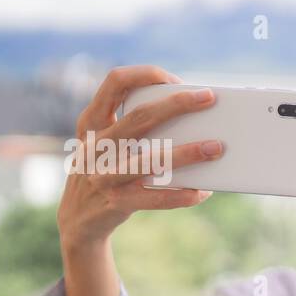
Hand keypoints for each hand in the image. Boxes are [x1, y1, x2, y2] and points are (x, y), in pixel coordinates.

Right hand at [56, 65, 224, 253]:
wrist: (78, 221)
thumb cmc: (107, 172)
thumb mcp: (110, 145)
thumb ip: (136, 130)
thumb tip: (192, 120)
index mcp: (92, 122)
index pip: (115, 82)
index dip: (146, 75)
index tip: (176, 80)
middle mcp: (94, 145)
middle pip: (140, 116)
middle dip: (178, 104)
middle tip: (209, 98)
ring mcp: (102, 175)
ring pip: (150, 160)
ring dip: (187, 154)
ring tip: (216, 148)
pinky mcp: (115, 203)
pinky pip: (155, 198)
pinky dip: (182, 195)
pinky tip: (203, 191)